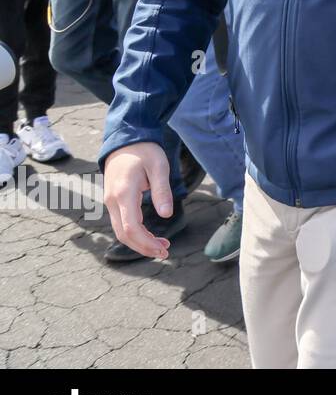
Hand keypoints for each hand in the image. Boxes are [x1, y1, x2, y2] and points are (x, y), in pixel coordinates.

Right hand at [103, 143, 173, 259]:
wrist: (125, 141)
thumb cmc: (144, 151)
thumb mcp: (159, 166)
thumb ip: (162, 190)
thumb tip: (167, 215)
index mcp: (123, 193)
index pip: (130, 227)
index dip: (145, 242)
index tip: (162, 249)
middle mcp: (112, 200)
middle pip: (123, 234)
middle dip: (143, 247)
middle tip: (165, 253)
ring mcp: (110, 201)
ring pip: (121, 231)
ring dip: (139, 242)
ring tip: (162, 247)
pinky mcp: (114, 201)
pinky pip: (122, 223)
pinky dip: (135, 234)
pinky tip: (151, 236)